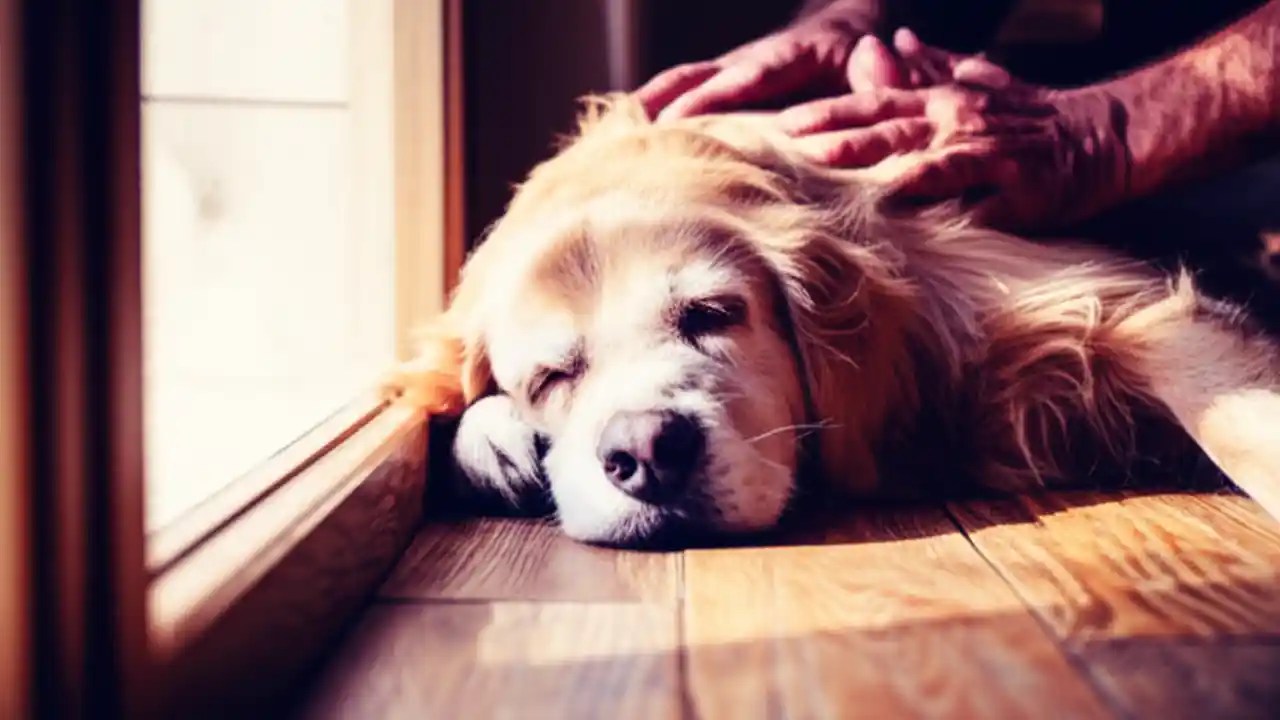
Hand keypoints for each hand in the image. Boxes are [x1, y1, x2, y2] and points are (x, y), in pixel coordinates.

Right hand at [635, 6, 900, 120]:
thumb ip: (881, 71)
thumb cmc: (861, 59)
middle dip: (665, 105)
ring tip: (610, 140)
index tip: (680, 118)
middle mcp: (748, 61)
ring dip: (649, 108)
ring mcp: (728, 73)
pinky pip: (681, 95)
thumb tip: (876, 59)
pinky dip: (652, 113)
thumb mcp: (879, 64)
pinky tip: (622, 140)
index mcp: (789, 56)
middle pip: (698, 79)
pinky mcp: (719, 87)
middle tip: (630, 136)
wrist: (845, 27)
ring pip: (681, 85)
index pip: (747, 76)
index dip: (713, 97)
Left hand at [779, 30, 1132, 230]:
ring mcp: (986, 154)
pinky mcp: (1016, 188)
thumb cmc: (1031, 116)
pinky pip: (973, 200)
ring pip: (923, 158)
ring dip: (875, 163)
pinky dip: (940, 208)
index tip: (782, 123)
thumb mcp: (978, 82)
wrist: (1105, 134)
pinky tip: (908, 222)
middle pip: (887, 127)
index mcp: (942, 101)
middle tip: (786, 144)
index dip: (828, 112)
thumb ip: (929, 66)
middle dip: (836, 135)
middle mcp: (957, 122)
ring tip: (832, 171)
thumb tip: (890, 36)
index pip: (874, 103)